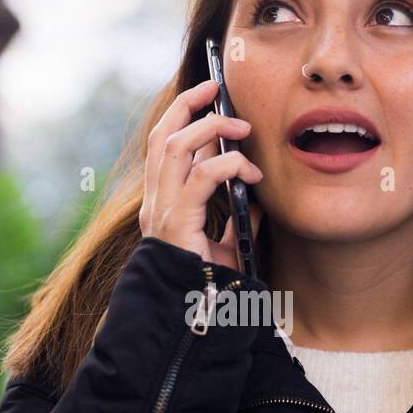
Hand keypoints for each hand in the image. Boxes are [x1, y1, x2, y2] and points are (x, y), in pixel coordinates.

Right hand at [139, 77, 263, 272]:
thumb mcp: (226, 249)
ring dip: (208, 128)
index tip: (209, 95)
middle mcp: (156, 203)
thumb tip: (257, 197)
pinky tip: (249, 172)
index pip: (163, 146)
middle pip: (162, 136)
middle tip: (218, 89)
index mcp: (163, 204)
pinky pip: (199, 178)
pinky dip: (227, 166)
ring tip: (240, 128)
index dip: (182, 114)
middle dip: (188, 104)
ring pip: (174, 146)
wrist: (191, 323)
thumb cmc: (207, 290)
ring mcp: (161, 212)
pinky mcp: (176, 225)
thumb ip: (237, 221)